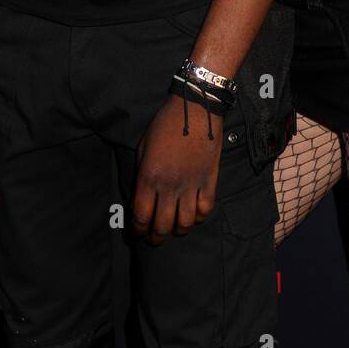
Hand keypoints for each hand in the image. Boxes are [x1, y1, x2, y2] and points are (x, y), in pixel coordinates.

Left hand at [132, 94, 222, 244]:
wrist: (196, 109)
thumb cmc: (165, 125)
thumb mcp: (143, 147)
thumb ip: (140, 174)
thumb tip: (139, 197)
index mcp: (149, 176)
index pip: (141, 215)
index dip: (138, 229)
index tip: (139, 232)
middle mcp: (169, 185)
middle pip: (162, 226)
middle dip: (156, 237)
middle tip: (155, 237)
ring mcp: (191, 185)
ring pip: (185, 223)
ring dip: (178, 230)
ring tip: (174, 229)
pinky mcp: (209, 181)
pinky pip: (206, 210)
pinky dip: (200, 217)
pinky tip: (194, 214)